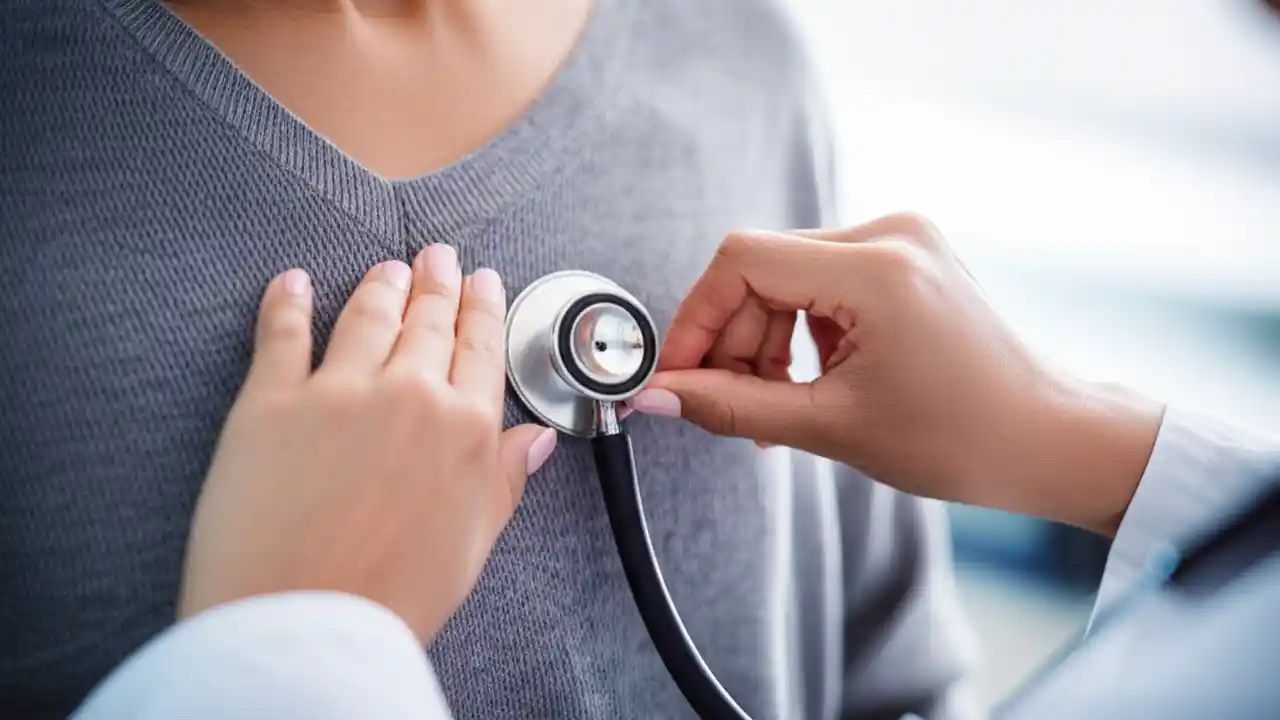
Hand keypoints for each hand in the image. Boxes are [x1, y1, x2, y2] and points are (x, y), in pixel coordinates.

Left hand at [179, 245, 557, 640]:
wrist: (302, 626)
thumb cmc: (389, 598)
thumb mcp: (469, 544)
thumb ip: (502, 480)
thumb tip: (535, 440)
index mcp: (464, 430)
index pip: (482, 348)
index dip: (484, 308)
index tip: (485, 282)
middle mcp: (408, 395)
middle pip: (429, 319)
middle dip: (437, 281)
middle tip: (438, 255)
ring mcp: (338, 391)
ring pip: (366, 313)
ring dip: (380, 283)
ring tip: (387, 268)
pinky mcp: (270, 401)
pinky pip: (281, 331)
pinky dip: (287, 300)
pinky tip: (293, 281)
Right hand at [634, 214, 1160, 534]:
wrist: (1050, 440)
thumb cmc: (962, 439)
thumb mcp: (829, 427)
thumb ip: (731, 405)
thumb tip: (656, 397)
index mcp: (876, 269)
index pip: (742, 260)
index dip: (696, 318)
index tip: (678, 374)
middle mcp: (890, 234)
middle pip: (762, 267)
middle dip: (733, 339)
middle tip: (727, 404)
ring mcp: (903, 240)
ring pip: (787, 274)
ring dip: (765, 338)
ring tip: (776, 403)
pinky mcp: (908, 257)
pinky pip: (823, 280)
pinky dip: (801, 329)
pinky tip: (810, 380)